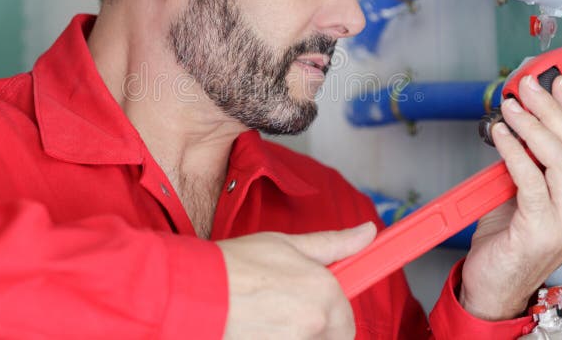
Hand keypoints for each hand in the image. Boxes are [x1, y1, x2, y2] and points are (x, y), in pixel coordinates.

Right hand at [217, 222, 375, 339]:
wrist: (193, 290)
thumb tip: (367, 232)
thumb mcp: (286, 244)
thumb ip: (333, 244)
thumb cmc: (235, 265)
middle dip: (310, 331)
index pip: (347, 323)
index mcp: (324, 292)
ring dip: (289, 336)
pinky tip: (253, 330)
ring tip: (261, 320)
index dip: (330, 318)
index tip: (312, 312)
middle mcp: (314, 323)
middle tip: (279, 313)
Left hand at [459, 74, 561, 319]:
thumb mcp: (526, 191)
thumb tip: (522, 119)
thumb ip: (532, 161)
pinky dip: (514, 152)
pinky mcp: (540, 230)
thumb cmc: (509, 237)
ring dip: (533, 126)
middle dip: (552, 108)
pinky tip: (500, 135)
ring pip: (560, 160)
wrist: (494, 283)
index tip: (559, 82)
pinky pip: (530, 180)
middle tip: (529, 86)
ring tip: (512, 106)